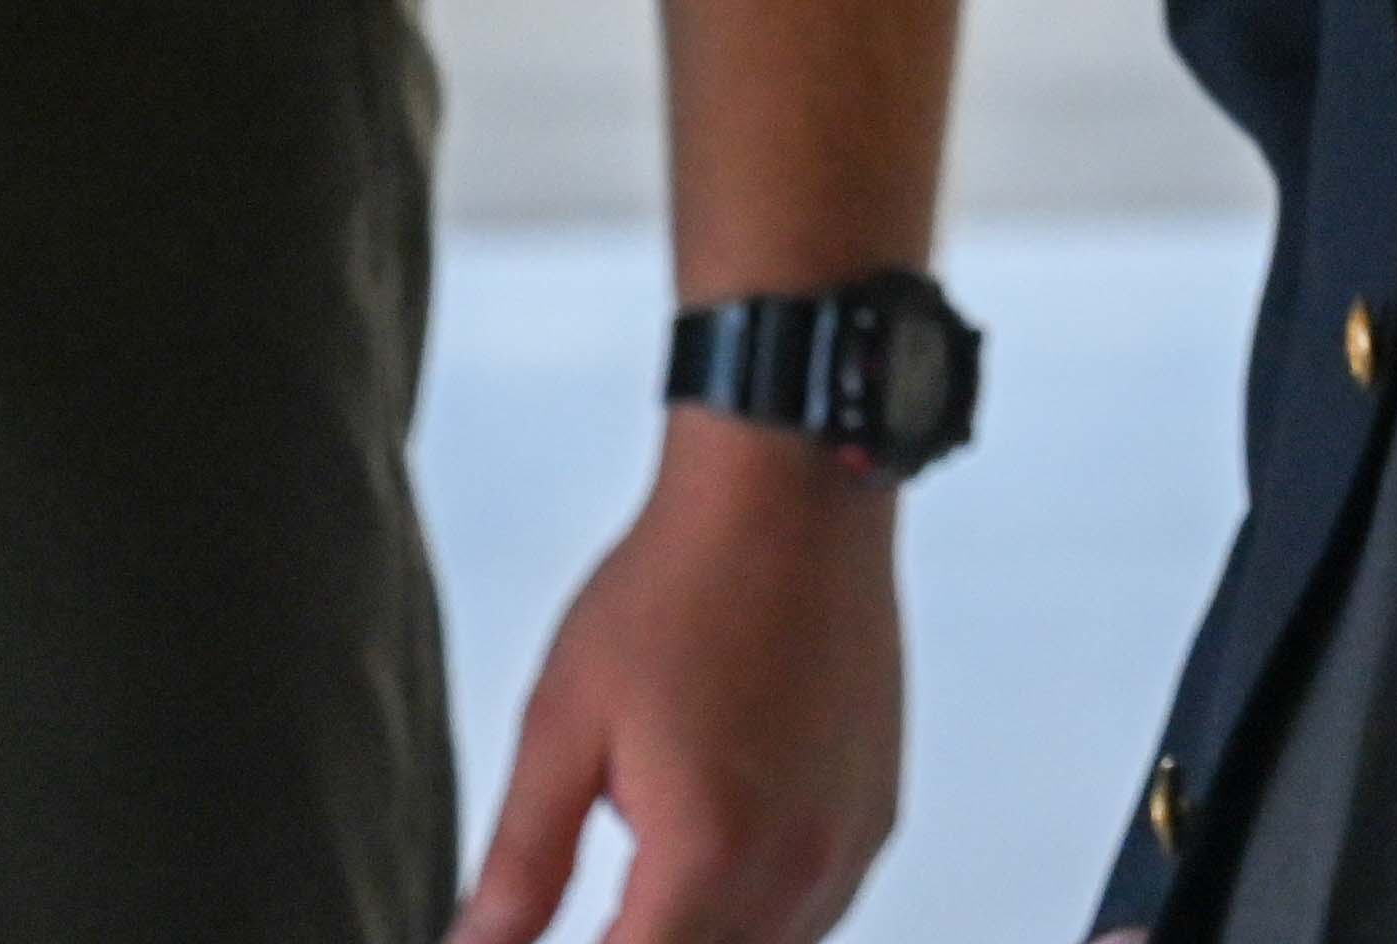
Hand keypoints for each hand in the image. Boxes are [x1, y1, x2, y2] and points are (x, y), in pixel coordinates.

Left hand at [448, 417, 901, 943]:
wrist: (791, 497)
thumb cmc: (678, 589)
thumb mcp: (564, 726)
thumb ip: (521, 863)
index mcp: (706, 856)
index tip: (543, 938)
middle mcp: (793, 869)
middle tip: (596, 909)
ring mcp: (845, 846)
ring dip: (700, 938)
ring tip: (642, 894)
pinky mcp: (875, 816)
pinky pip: (814, 916)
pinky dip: (758, 918)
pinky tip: (712, 868)